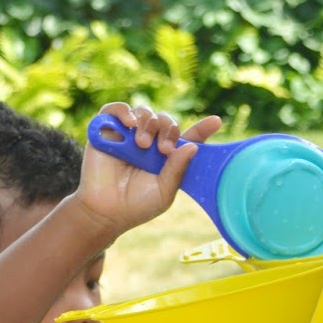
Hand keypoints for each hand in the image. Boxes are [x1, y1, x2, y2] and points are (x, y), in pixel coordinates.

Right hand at [77, 103, 221, 230]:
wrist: (106, 212)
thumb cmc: (137, 205)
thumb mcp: (164, 191)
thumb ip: (177, 170)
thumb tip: (193, 147)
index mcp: (167, 156)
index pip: (188, 137)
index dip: (203, 128)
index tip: (216, 122)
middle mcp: (150, 142)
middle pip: (166, 121)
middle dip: (168, 130)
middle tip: (163, 149)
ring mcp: (128, 135)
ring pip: (144, 112)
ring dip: (148, 123)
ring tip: (142, 144)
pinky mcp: (106, 132)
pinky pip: (115, 110)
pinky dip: (124, 111)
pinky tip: (130, 123)